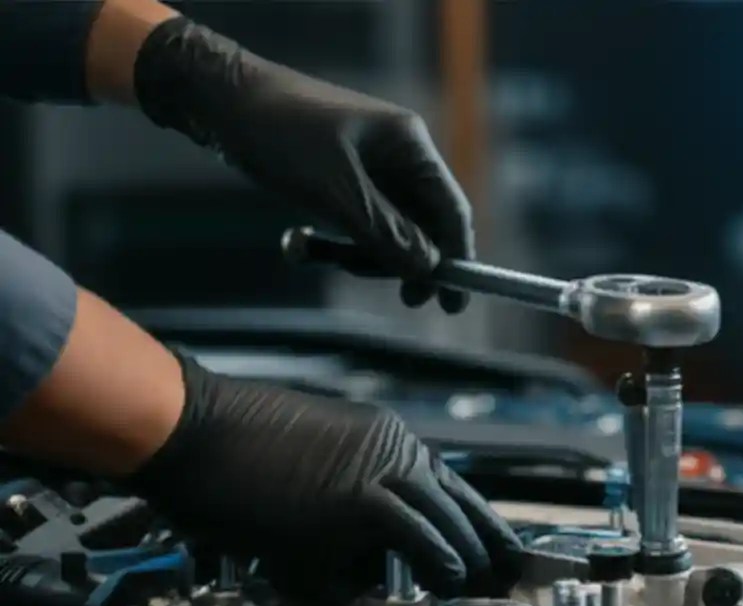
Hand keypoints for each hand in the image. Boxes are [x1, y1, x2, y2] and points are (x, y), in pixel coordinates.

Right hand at [127, 355, 520, 605]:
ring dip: (463, 560)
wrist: (192, 424)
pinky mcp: (352, 505)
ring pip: (443, 525)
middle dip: (488, 544)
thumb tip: (370, 539)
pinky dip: (431, 562)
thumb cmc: (234, 440)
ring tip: (476, 582)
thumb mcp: (315, 450)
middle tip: (508, 570)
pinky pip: (406, 544)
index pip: (450, 485)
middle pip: (458, 505)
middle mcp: (390, 452)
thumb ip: (350, 485)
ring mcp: (373, 476)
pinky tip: (444, 576)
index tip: (501, 544)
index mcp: (384, 437)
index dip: (480, 519)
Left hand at [132, 18, 471, 311]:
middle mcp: (397, 152)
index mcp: (408, 143)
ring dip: (365, 251)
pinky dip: (340, 238)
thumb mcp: (333, 190)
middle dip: (407, 260)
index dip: (458, 257)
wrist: (217, 98)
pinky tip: (304, 244)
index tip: (453, 303)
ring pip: (389, 225)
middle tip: (399, 295)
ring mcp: (370, 162)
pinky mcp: (342, 172)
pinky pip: (358, 217)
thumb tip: (428, 267)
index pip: (450, 208)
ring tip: (324, 256)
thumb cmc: (279, 133)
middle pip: (424, 221)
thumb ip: (384, 232)